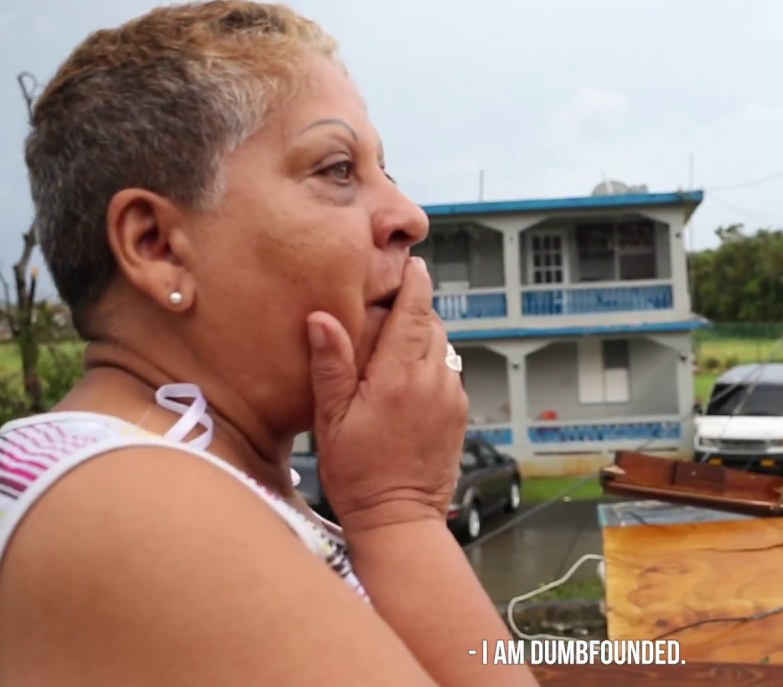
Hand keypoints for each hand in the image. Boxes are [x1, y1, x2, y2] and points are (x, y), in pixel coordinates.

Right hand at [306, 256, 468, 532]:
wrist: (400, 519)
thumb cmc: (358, 474)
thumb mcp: (331, 420)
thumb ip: (331, 366)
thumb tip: (322, 318)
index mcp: (400, 376)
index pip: (415, 311)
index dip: (415, 283)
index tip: (413, 263)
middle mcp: (434, 380)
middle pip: (432, 325)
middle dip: (416, 308)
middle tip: (393, 298)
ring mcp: (452, 397)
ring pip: (443, 348)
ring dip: (424, 338)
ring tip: (395, 339)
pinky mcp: (460, 414)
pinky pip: (448, 373)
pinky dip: (431, 364)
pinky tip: (407, 377)